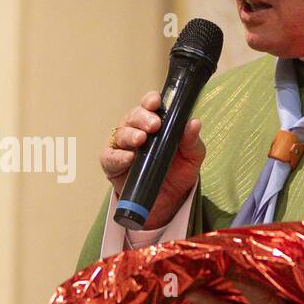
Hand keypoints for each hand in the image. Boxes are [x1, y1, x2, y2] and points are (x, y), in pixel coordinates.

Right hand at [100, 90, 204, 229]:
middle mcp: (135, 130)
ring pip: (120, 134)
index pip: (149, 105)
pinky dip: (118, 156)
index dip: (150, 100)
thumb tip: (194, 123)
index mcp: (154, 123)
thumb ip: (192, 140)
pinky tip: (129, 157)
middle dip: (142, 117)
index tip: (156, 102)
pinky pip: (110, 157)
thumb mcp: (192, 156)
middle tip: (154, 125)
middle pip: (133, 116)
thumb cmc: (177, 172)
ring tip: (141, 140)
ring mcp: (122, 147)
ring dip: (130, 135)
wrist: (168, 202)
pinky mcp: (112, 165)